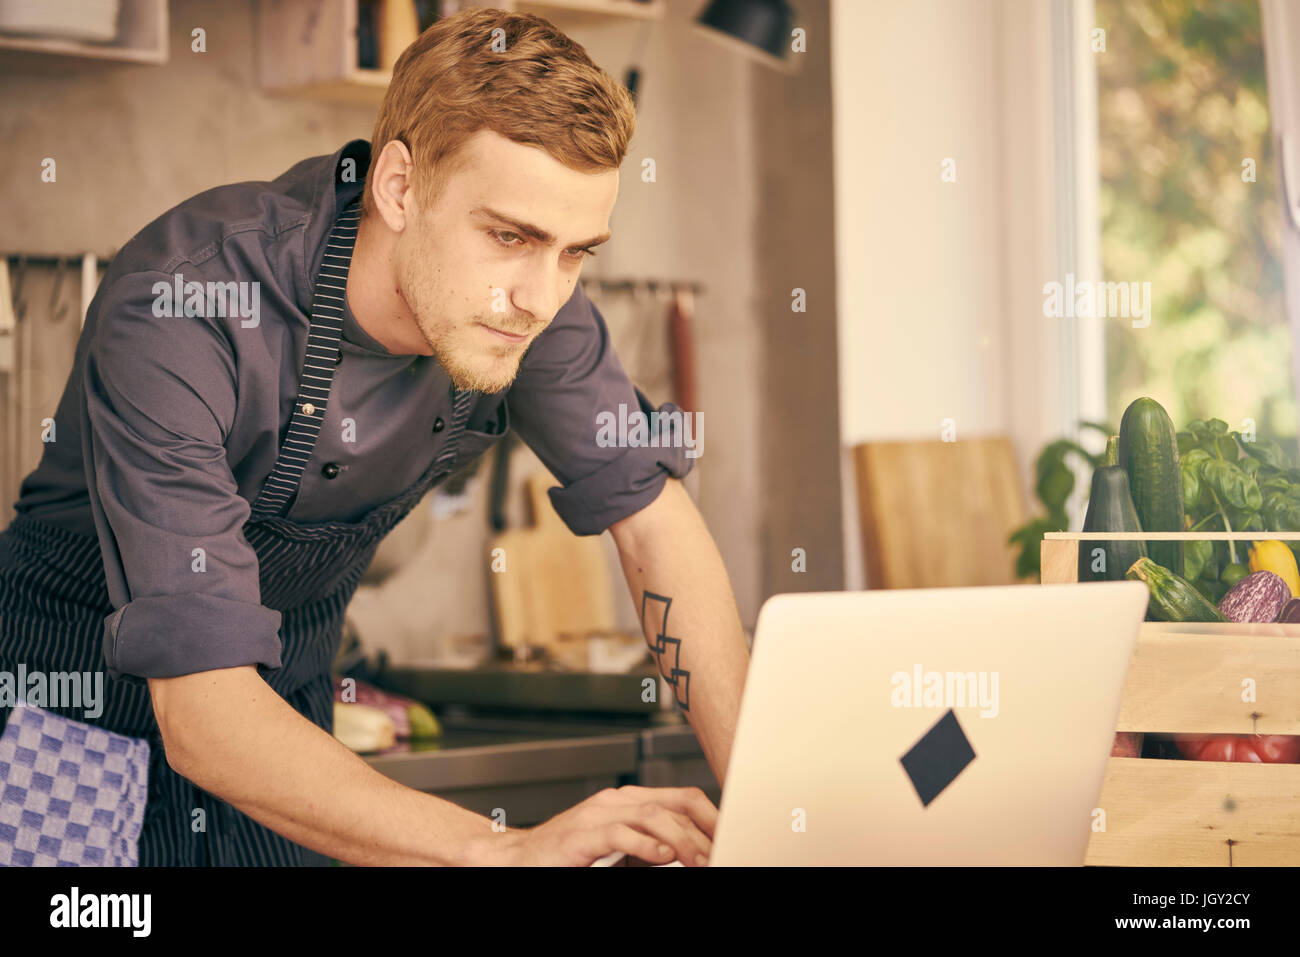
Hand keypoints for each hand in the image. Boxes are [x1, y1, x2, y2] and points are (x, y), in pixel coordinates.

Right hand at [491, 785, 717, 865]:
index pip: (683, 798)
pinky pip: (618, 833)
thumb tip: (692, 854)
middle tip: (723, 852)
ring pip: (652, 814)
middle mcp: (616, 801)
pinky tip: (661, 855)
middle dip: (705, 830)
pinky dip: (644, 844)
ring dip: (683, 839)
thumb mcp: (622, 850)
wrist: (519, 858)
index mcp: (629, 801)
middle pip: (674, 804)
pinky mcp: (580, 835)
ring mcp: (597, 815)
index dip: (712, 816)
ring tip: (701, 860)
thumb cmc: (569, 857)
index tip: (732, 838)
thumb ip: (653, 846)